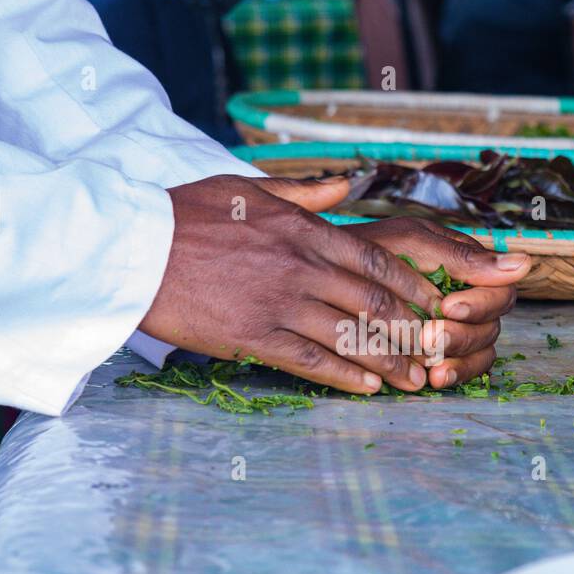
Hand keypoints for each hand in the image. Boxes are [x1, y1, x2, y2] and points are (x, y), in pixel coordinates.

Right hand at [139, 175, 530, 393]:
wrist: (133, 247)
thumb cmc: (186, 214)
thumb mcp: (249, 187)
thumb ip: (303, 191)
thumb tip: (345, 185)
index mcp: (303, 228)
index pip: (376, 261)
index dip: (413, 287)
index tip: (436, 304)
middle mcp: (301, 266)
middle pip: (374, 303)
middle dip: (413, 330)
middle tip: (439, 349)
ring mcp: (279, 303)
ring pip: (351, 337)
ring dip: (389, 361)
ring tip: (416, 380)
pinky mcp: (254, 337)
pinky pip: (311, 361)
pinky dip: (345, 377)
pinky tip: (368, 389)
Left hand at [343, 218, 526, 388]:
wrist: (328, 274)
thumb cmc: (369, 250)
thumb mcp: (411, 244)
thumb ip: (462, 257)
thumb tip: (524, 263)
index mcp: (470, 268)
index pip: (501, 291)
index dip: (481, 303)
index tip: (449, 306)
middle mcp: (470, 298)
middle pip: (493, 325)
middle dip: (464, 334)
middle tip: (430, 337)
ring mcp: (457, 328)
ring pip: (483, 351)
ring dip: (460, 359)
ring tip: (432, 367)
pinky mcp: (442, 353)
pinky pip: (464, 369)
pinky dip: (454, 374)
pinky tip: (433, 378)